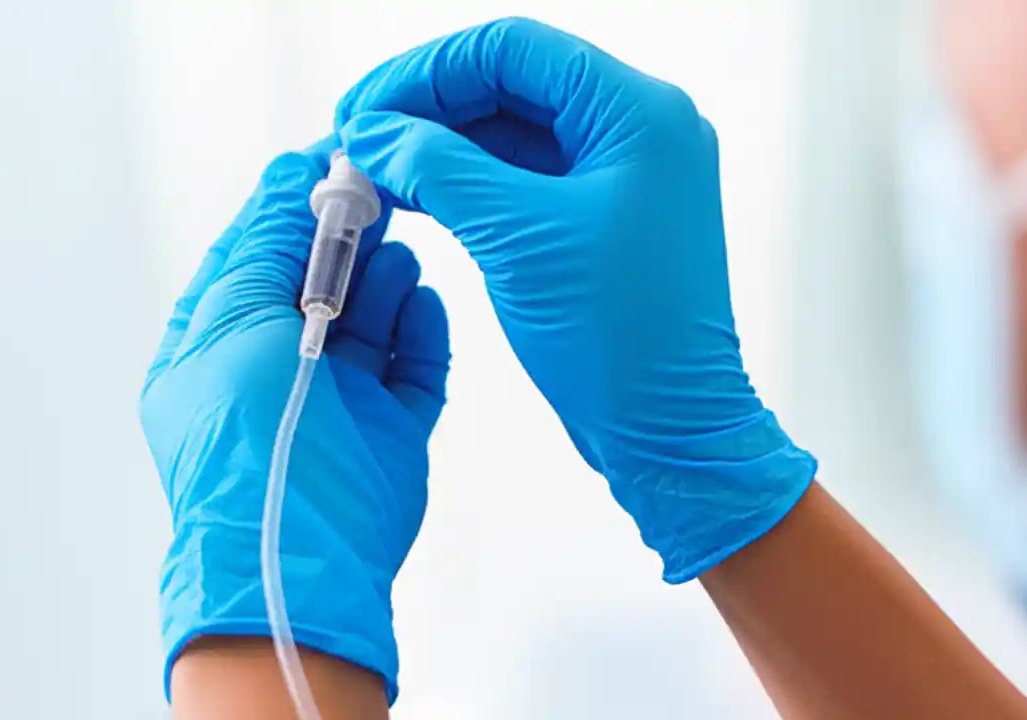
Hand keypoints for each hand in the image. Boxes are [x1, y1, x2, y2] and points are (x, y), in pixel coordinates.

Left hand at [140, 139, 448, 700]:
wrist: (302, 555)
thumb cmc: (248, 442)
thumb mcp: (237, 321)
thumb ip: (267, 244)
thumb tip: (287, 176)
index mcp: (215, 347)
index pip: (248, 256)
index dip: (285, 205)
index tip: (325, 158)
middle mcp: (274, 371)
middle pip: (315, 281)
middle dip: (343, 237)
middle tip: (376, 194)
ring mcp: (335, 403)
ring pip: (368, 318)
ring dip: (382, 279)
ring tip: (394, 255)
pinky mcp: (389, 431)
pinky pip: (415, 366)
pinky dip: (422, 329)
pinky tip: (423, 300)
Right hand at [335, 18, 814, 581]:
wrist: (669, 433)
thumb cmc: (621, 342)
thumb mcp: (518, 240)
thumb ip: (439, 168)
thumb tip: (373, 130)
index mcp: (636, 114)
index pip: (511, 50)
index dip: (424, 71)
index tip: (363, 108)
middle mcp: (634, 132)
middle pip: (508, 85)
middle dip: (425, 110)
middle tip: (356, 141)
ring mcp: (618, 178)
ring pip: (508, 134)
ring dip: (437, 148)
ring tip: (369, 172)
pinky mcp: (596, 223)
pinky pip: (518, 181)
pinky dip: (462, 185)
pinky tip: (408, 197)